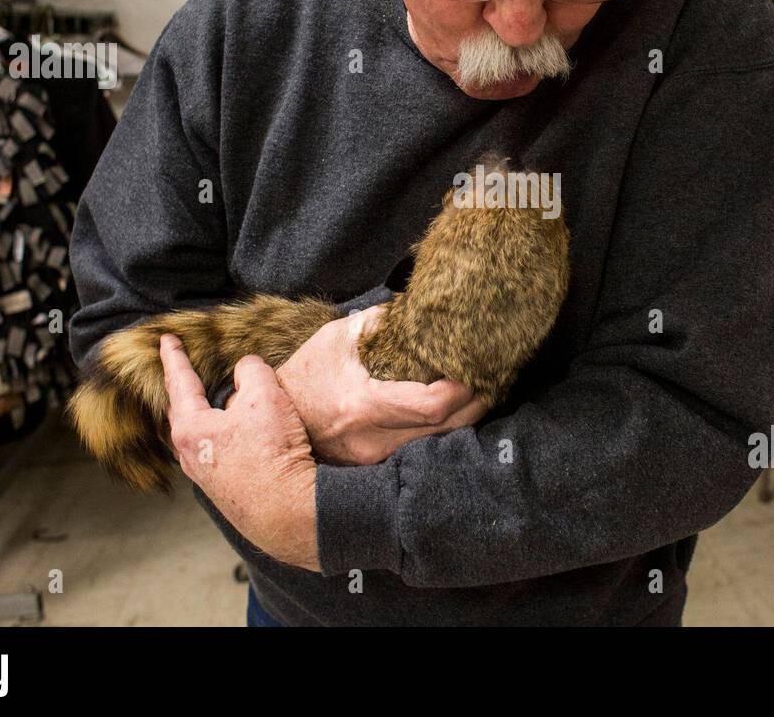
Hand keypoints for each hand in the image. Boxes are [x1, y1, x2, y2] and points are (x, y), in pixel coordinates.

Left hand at [161, 334, 319, 570]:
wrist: (287, 513)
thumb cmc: (271, 454)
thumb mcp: (265, 396)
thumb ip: (252, 372)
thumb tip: (246, 371)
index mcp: (190, 428)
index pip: (179, 382)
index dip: (174, 356)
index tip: (166, 340)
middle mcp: (190, 455)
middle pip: (185, 412)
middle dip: (187, 390)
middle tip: (188, 372)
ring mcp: (208, 476)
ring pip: (205, 436)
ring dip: (213, 417)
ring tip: (224, 404)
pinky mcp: (228, 491)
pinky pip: (223, 454)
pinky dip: (230, 438)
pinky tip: (247, 438)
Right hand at [274, 305, 485, 465]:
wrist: (277, 416)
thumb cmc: (307, 372)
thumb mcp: (337, 337)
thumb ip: (378, 321)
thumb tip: (417, 308)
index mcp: (362, 405)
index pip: (431, 406)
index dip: (463, 390)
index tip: (478, 368)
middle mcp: (372, 439)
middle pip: (445, 429)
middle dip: (477, 404)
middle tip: (496, 379)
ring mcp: (374, 459)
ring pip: (437, 444)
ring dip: (465, 418)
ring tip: (484, 391)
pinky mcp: (376, 466)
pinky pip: (421, 449)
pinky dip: (444, 430)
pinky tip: (457, 410)